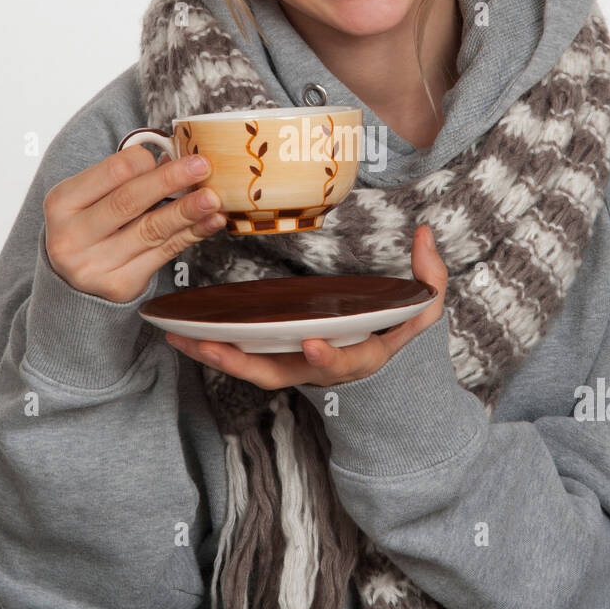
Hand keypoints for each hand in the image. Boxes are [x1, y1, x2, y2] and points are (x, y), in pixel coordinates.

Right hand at [44, 146, 226, 303]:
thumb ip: (124, 179)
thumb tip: (175, 159)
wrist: (71, 280)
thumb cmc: (88, 226)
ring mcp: (94, 265)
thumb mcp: (90, 197)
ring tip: (213, 197)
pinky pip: (164, 254)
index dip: (146, 161)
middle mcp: (71, 236)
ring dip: (187, 210)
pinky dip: (191, 234)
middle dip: (170, 180)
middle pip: (129, 201)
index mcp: (61, 202)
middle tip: (202, 165)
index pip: (112, 172)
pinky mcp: (120, 286)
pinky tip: (211, 222)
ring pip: (151, 230)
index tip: (172, 153)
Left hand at [165, 224, 447, 388]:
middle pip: (277, 374)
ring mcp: (294, 365)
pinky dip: (211, 348)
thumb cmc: (398, 331)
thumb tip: (424, 234)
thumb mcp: (425, 308)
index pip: (345, 363)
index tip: (315, 342)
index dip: (330, 358)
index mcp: (359, 358)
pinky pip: (239, 358)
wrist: (380, 364)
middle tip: (212, 346)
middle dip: (243, 363)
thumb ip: (429, 277)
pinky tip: (180, 333)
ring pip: (249, 369)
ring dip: (215, 356)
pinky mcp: (275, 356)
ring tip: (181, 338)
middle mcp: (319, 369)